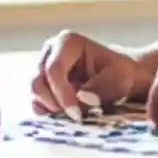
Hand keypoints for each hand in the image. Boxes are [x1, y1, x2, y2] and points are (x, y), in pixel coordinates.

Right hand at [30, 30, 150, 118]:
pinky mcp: (42, 84)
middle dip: (56, 103)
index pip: (54, 70)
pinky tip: (68, 114)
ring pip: (35, 94)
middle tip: (77, 116)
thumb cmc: (122, 74)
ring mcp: (43, 67)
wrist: (120, 79)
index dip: (62, 94)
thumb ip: (103, 88)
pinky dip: (49, 112)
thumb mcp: (121, 79)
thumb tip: (81, 98)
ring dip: (53, 108)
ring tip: (76, 112)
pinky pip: (36, 102)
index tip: (77, 114)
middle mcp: (50, 51)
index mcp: (67, 42)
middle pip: (38, 82)